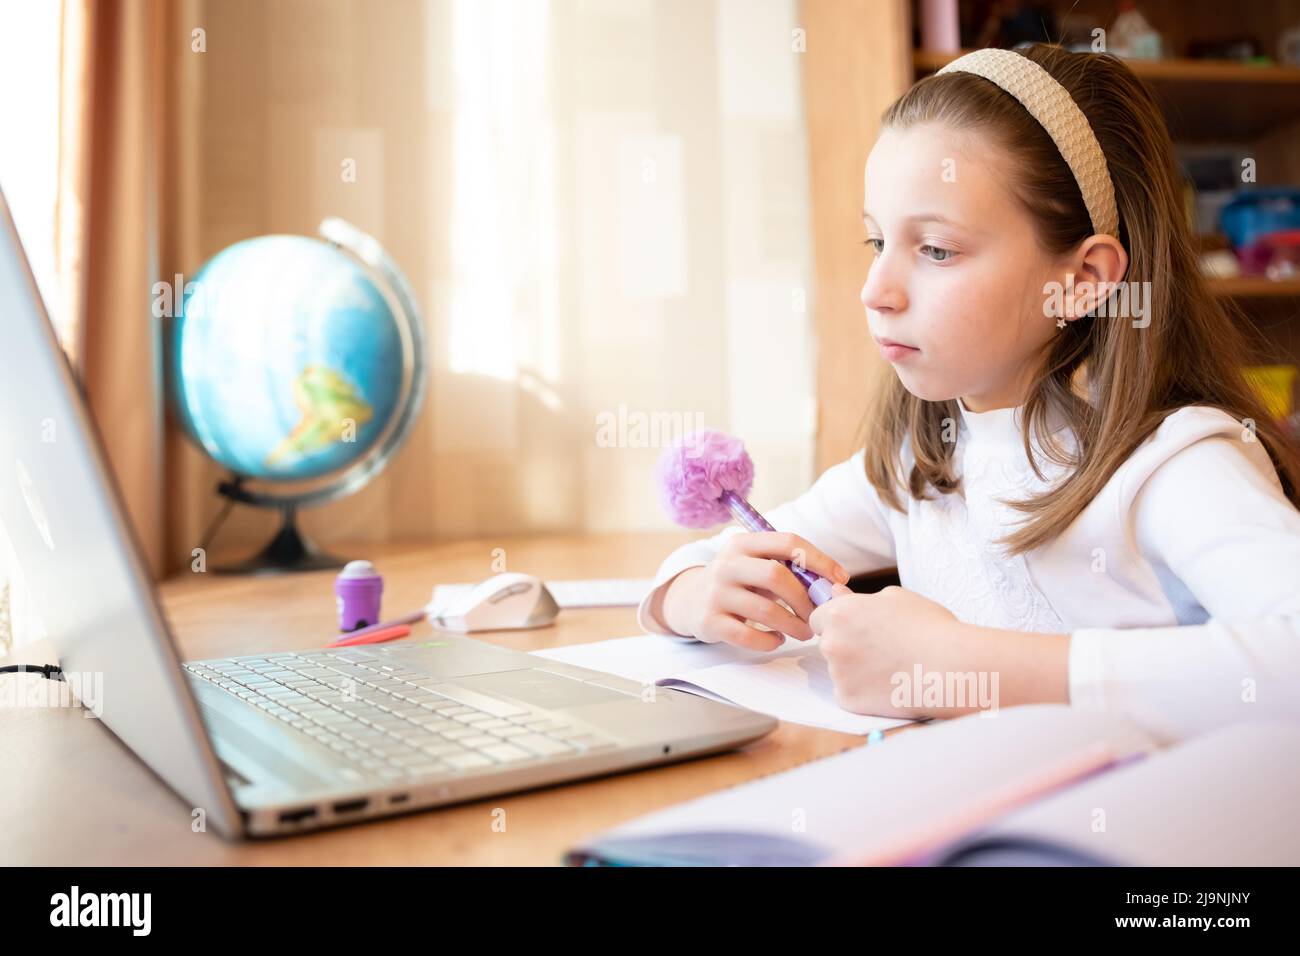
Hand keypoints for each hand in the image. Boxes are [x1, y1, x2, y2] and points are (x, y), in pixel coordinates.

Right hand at [661, 532, 849, 650]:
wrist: (691, 601)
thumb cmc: (740, 583)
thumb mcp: (756, 565)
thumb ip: (789, 570)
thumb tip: (833, 587)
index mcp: (743, 543)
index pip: (787, 542)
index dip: (819, 560)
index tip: (840, 579)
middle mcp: (727, 564)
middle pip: (777, 576)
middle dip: (805, 599)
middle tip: (818, 615)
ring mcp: (716, 593)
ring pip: (765, 610)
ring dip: (793, 625)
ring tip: (804, 632)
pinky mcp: (710, 621)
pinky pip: (748, 636)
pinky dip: (770, 641)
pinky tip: (776, 640)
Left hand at [809, 583, 969, 717]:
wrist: (951, 668)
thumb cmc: (929, 628)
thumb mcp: (896, 598)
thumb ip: (858, 598)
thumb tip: (837, 593)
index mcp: (839, 614)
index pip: (818, 618)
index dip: (838, 622)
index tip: (857, 627)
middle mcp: (831, 643)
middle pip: (828, 644)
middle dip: (847, 645)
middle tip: (881, 648)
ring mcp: (838, 674)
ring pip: (840, 670)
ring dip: (856, 668)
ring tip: (892, 665)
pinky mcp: (848, 700)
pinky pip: (850, 692)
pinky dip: (865, 691)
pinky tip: (890, 683)